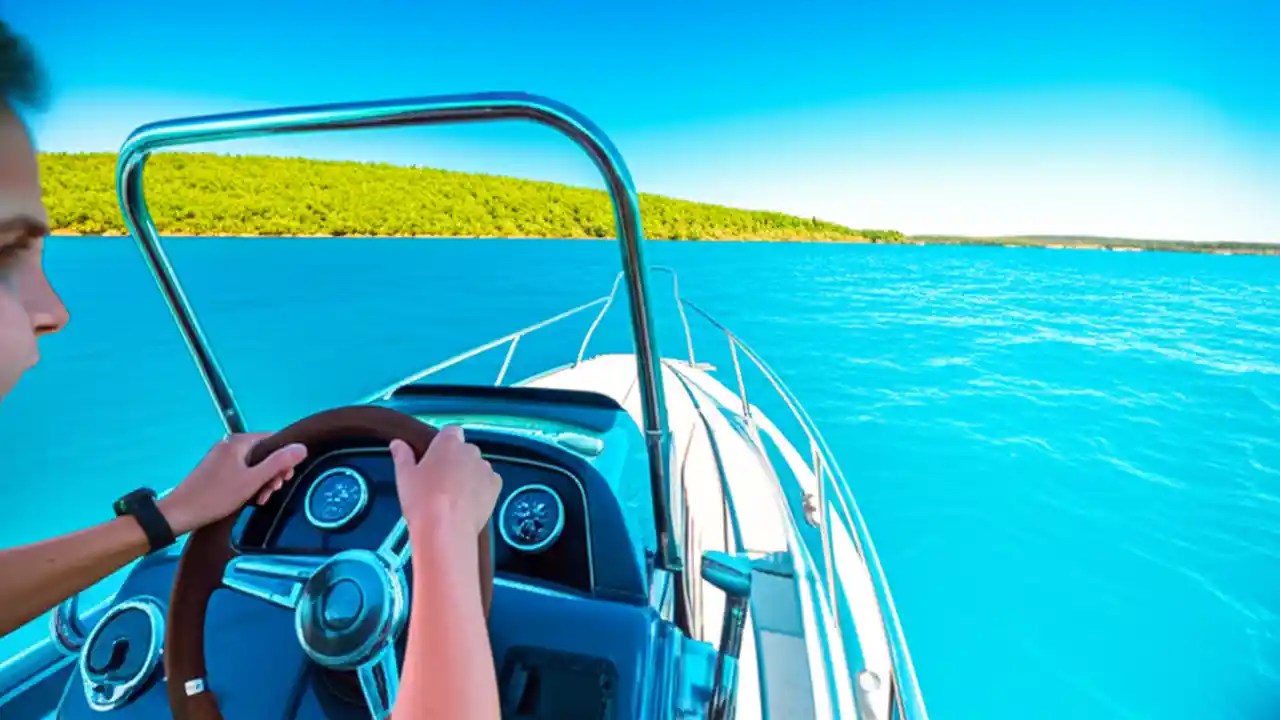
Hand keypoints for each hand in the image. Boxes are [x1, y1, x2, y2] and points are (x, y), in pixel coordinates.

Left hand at [159, 433, 307, 534]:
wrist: (180, 513)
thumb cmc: (217, 496)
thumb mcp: (253, 481)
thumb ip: (279, 462)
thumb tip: (302, 447)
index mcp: (239, 441)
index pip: (274, 440)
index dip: (285, 458)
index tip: (285, 478)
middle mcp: (230, 444)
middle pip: (264, 453)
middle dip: (273, 472)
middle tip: (272, 491)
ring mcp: (221, 456)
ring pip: (253, 464)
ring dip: (262, 481)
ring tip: (260, 499)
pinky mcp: (216, 469)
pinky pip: (241, 471)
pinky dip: (248, 483)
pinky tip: (249, 498)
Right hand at [390, 426, 501, 537]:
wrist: (446, 529)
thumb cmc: (421, 499)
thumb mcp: (404, 477)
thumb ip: (403, 456)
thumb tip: (398, 443)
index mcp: (448, 442)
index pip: (451, 432)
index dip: (444, 444)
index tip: (435, 459)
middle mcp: (471, 451)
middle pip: (465, 450)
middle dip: (456, 461)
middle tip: (441, 481)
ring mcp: (486, 468)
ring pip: (477, 467)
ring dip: (470, 475)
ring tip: (456, 497)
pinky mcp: (496, 486)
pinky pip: (488, 482)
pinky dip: (481, 489)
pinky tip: (469, 504)